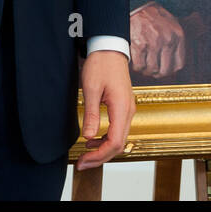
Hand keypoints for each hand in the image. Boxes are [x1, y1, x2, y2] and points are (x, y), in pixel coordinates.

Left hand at [76, 50, 135, 169]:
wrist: (110, 48)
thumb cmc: (101, 64)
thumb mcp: (91, 89)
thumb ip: (91, 114)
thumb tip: (88, 137)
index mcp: (122, 108)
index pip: (115, 143)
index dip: (99, 156)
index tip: (83, 160)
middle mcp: (128, 112)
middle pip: (119, 145)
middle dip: (100, 157)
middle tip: (82, 163)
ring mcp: (128, 110)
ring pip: (119, 139)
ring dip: (103, 149)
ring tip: (85, 153)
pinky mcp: (123, 107)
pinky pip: (118, 130)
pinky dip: (106, 139)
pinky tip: (92, 139)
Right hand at [129, 1, 185, 78]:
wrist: (137, 3)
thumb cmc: (153, 14)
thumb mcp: (171, 23)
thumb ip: (176, 40)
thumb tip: (177, 63)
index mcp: (178, 35)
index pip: (178, 64)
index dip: (170, 70)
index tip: (164, 69)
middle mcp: (168, 40)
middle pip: (165, 70)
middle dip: (157, 73)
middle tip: (152, 70)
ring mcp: (154, 43)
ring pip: (151, 70)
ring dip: (146, 70)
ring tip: (143, 63)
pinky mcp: (140, 44)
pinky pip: (139, 66)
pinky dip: (136, 66)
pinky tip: (136, 60)